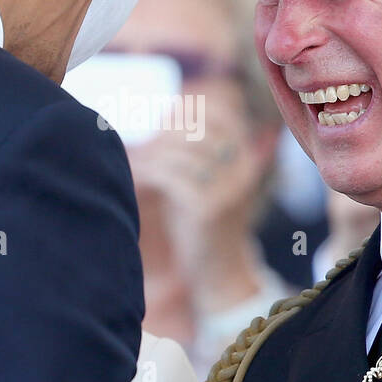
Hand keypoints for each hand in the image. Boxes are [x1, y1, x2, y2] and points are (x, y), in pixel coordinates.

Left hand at [126, 106, 268, 312]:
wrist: (218, 272)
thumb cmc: (204, 221)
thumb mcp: (209, 180)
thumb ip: (198, 149)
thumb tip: (173, 109)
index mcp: (247, 162)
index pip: (224, 118)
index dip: (193, 112)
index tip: (165, 119)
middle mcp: (243, 173)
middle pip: (200, 132)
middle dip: (166, 135)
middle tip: (144, 145)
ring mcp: (228, 191)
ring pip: (183, 154)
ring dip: (152, 155)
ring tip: (134, 161)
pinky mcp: (208, 210)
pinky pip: (172, 178)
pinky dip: (149, 173)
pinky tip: (137, 177)